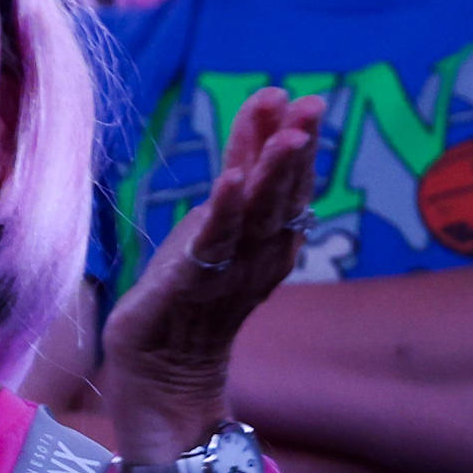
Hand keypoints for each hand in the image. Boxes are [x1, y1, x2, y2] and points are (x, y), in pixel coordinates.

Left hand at [101, 88, 323, 454]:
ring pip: (257, 216)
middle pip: (281, 196)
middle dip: (295, 148)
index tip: (299, 98)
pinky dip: (224, 211)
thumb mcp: (215, 234)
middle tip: (311, 105)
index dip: (293, 141)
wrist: (161, 374)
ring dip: (271, 173)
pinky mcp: (192, 287)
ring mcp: (230, 274)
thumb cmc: (188, 298)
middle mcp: (257, 258)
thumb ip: (236, 192)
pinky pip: (213, 244)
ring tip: (285, 134)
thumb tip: (257, 141)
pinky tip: (231, 179)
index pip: (286, 185)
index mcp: (266, 243)